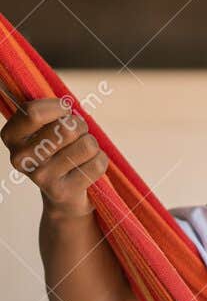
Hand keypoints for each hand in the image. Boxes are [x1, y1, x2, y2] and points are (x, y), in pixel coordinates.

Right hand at [2, 97, 106, 218]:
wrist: (62, 195)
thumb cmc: (58, 151)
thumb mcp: (46, 128)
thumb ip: (50, 112)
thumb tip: (66, 105)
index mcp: (11, 136)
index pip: (34, 112)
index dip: (59, 107)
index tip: (65, 111)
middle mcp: (20, 157)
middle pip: (68, 127)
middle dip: (81, 126)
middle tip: (77, 136)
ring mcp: (40, 176)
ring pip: (87, 144)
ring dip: (92, 144)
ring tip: (82, 153)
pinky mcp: (62, 191)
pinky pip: (97, 164)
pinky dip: (100, 161)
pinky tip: (87, 168)